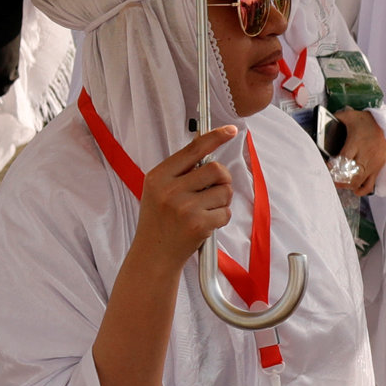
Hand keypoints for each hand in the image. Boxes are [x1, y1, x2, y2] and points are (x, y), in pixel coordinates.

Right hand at [132, 126, 236, 270]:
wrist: (153, 255)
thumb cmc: (159, 221)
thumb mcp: (158, 190)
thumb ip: (180, 171)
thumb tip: (208, 147)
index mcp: (158, 176)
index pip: (193, 150)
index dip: (215, 137)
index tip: (231, 131)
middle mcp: (169, 190)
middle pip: (216, 169)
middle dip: (223, 179)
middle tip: (216, 190)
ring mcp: (184, 208)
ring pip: (224, 192)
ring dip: (223, 201)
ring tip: (207, 210)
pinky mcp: (198, 224)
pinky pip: (225, 212)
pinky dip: (221, 218)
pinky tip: (206, 224)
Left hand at [323, 108, 385, 194]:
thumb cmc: (369, 121)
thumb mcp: (352, 115)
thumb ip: (337, 117)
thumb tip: (323, 118)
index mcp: (356, 143)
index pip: (343, 159)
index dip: (333, 166)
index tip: (326, 167)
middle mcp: (365, 155)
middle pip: (350, 174)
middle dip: (338, 179)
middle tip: (330, 178)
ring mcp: (372, 164)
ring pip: (358, 181)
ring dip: (346, 185)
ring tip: (339, 183)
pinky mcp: (377, 169)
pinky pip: (370, 185)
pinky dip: (361, 190)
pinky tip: (354, 189)